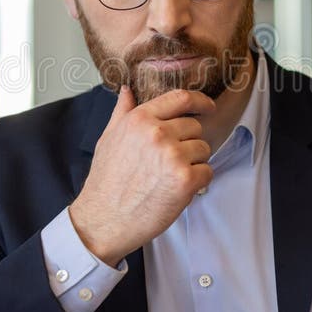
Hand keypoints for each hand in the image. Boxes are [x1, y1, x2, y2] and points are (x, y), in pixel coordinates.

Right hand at [69, 86, 214, 266]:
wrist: (103, 220)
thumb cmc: (105, 182)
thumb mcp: (108, 138)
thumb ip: (122, 112)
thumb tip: (128, 90)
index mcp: (140, 119)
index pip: (181, 98)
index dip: (200, 101)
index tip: (208, 106)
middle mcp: (158, 133)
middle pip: (195, 127)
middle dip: (188, 143)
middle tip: (170, 162)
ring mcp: (173, 156)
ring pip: (203, 149)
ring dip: (193, 163)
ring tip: (169, 177)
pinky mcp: (185, 180)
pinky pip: (207, 171)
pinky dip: (198, 181)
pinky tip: (177, 189)